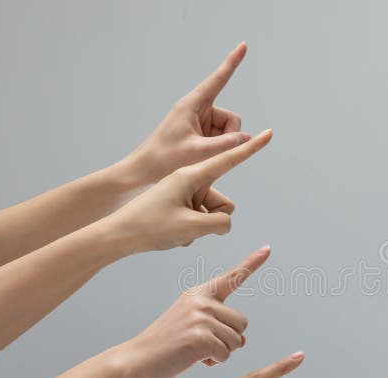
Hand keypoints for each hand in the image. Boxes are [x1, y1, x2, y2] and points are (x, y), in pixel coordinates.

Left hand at [104, 129, 271, 252]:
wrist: (117, 234)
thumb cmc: (150, 227)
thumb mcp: (190, 227)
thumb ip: (220, 222)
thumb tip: (227, 221)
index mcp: (192, 174)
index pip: (229, 158)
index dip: (251, 146)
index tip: (270, 133)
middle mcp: (189, 177)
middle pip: (222, 197)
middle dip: (216, 213)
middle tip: (192, 225)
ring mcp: (183, 190)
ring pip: (212, 207)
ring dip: (203, 224)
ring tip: (177, 231)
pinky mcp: (179, 201)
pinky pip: (200, 215)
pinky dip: (192, 228)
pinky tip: (172, 234)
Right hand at [119, 246, 270, 377]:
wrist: (135, 361)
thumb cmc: (166, 347)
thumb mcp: (193, 327)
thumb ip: (219, 326)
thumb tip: (243, 341)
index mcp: (199, 294)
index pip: (231, 278)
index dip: (252, 263)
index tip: (268, 248)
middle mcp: (201, 301)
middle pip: (242, 323)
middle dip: (229, 340)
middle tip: (202, 345)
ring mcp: (200, 317)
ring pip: (237, 341)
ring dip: (221, 353)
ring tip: (195, 352)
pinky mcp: (199, 337)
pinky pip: (225, 354)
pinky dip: (214, 362)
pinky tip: (194, 360)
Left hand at [128, 43, 251, 183]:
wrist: (144, 172)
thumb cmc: (164, 160)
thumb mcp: (197, 153)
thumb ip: (226, 145)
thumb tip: (247, 139)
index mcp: (192, 104)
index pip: (218, 79)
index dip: (232, 63)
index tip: (243, 46)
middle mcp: (197, 110)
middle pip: (231, 120)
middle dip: (229, 137)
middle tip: (210, 153)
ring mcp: (200, 123)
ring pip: (228, 132)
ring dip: (222, 146)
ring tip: (201, 157)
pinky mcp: (200, 135)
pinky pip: (221, 140)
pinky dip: (217, 150)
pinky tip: (202, 158)